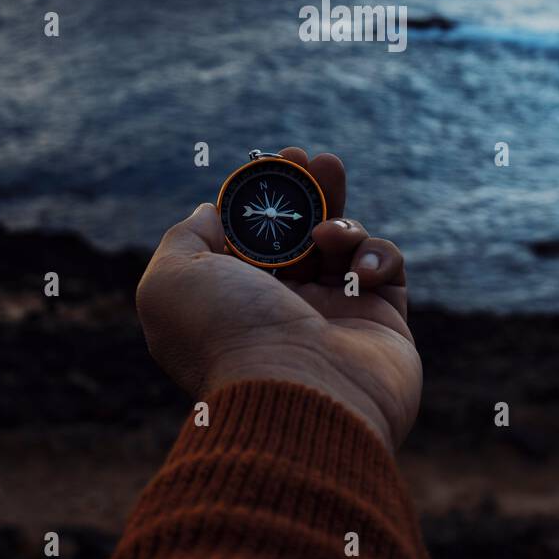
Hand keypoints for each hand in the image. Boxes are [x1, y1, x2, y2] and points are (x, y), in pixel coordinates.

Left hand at [135, 147, 419, 451]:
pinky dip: (374, 254)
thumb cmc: (228, 337)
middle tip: (313, 160)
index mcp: (233, 301)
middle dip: (308, 191)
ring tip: (332, 211)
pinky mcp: (383, 322)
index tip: (273, 161)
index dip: (262, 197)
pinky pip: (387, 268)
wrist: (299, 398)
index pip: (250, 238)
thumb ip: (185, 237)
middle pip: (299, 233)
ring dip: (341, 216)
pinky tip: (355, 268)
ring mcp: (336, 316)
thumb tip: (212, 211)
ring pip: (344, 244)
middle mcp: (283, 310)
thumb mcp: (171, 280)